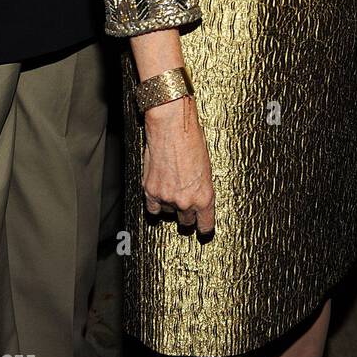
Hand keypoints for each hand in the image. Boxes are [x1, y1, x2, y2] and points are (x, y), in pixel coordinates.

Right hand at [142, 96, 214, 232]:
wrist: (171, 128)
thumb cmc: (192, 141)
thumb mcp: (206, 167)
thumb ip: (202, 186)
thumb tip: (198, 196)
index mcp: (204, 196)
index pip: (205, 225)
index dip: (204, 227)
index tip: (202, 228)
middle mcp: (186, 201)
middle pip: (186, 222)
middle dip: (187, 215)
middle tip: (186, 204)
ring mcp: (167, 198)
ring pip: (168, 213)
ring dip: (170, 205)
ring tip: (173, 187)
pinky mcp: (150, 191)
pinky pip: (153, 209)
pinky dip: (156, 204)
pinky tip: (159, 194)